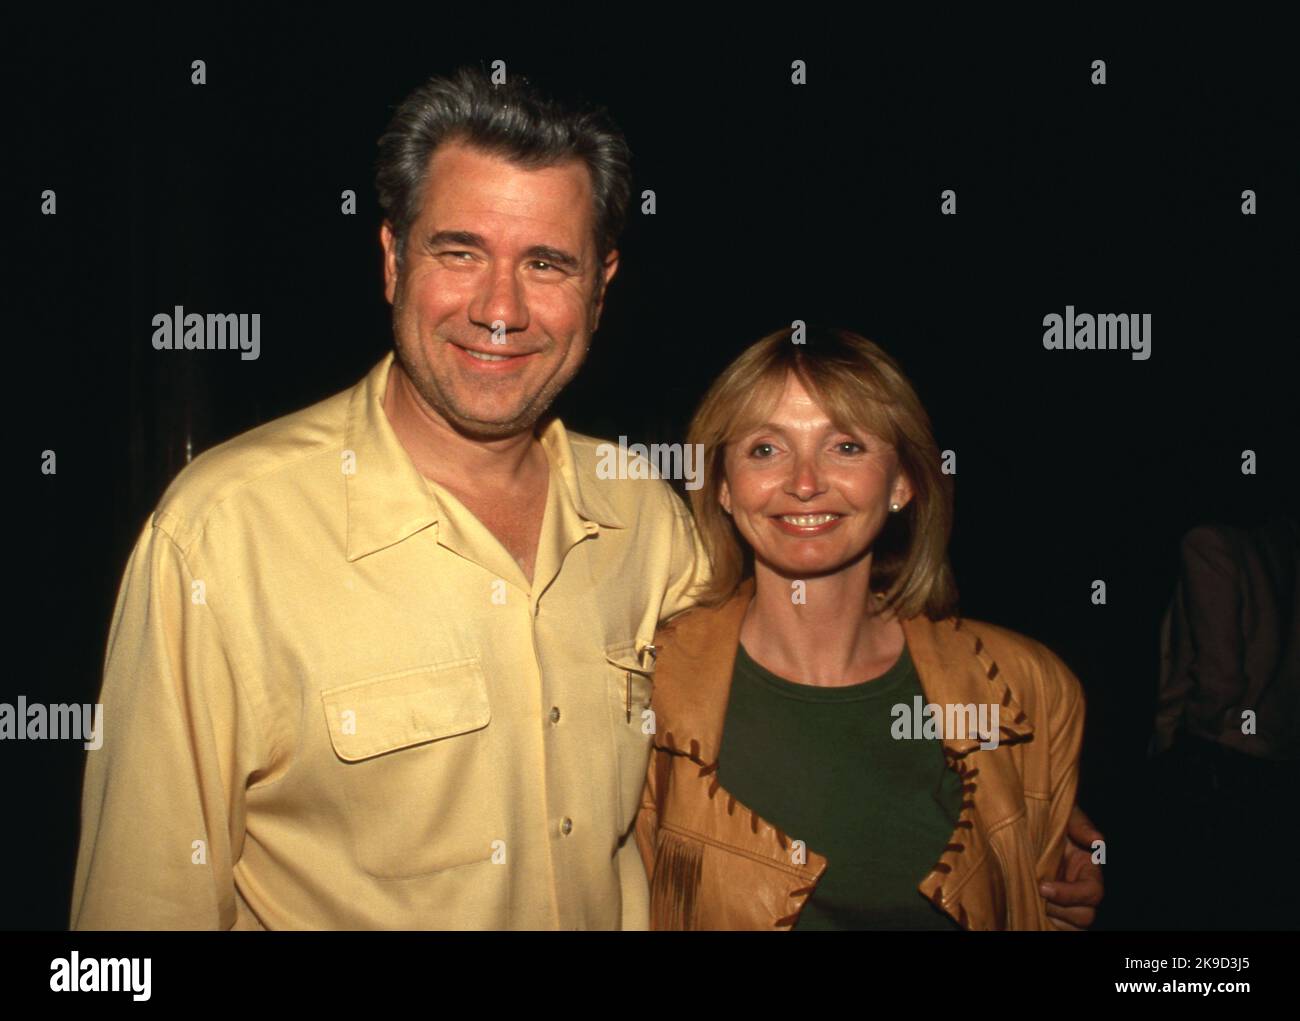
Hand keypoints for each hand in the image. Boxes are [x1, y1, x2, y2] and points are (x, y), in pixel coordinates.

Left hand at [1040, 803, 1103, 929]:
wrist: (1022, 826)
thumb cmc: (1046, 818)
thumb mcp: (1063, 816)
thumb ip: (1080, 825)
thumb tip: (1098, 840)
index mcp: (1088, 870)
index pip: (1092, 893)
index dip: (1070, 894)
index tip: (1043, 887)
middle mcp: (1081, 890)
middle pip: (1085, 916)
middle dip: (1060, 909)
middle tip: (1035, 893)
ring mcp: (1067, 904)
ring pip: (1072, 927)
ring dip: (1053, 919)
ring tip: (1031, 901)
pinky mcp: (1052, 911)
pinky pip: (1057, 928)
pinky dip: (1045, 924)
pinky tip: (1029, 910)